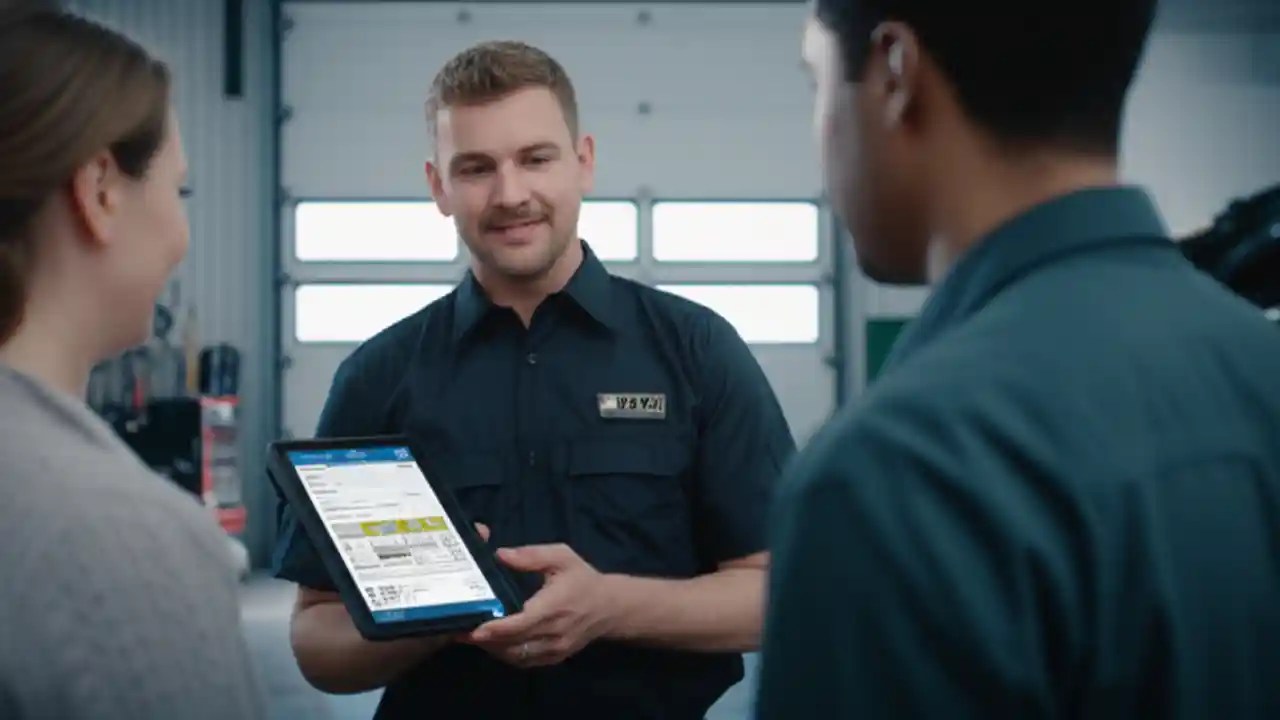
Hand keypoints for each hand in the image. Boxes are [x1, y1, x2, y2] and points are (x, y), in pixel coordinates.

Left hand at [462, 541, 615, 668]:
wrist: (609, 608)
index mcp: (554, 607)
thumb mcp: (562, 557)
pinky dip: (505, 654)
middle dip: (484, 639)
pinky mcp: (553, 658)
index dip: (495, 628)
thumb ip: (531, 555)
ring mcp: (554, 649)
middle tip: (458, 631)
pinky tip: (492, 643)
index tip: (472, 628)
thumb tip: (500, 555)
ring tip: (470, 636)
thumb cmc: (582, 579)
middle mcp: (554, 633)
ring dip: (492, 648)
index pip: (521, 623)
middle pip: (513, 643)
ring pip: (516, 656)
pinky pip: (524, 661)